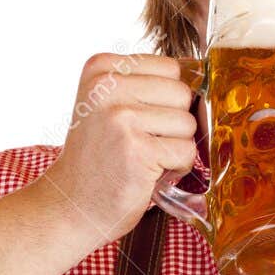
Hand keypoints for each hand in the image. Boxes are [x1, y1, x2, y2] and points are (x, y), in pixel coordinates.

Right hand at [39, 52, 198, 248]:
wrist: (72, 206)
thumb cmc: (99, 157)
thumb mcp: (108, 105)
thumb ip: (145, 85)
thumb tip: (203, 80)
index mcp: (101, 68)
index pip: (170, 68)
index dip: (166, 100)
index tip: (139, 120)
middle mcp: (107, 87)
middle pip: (181, 93)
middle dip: (173, 123)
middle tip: (143, 143)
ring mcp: (121, 118)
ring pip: (187, 123)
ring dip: (174, 147)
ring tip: (143, 158)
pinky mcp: (137, 150)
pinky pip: (186, 152)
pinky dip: (176, 168)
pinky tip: (149, 173)